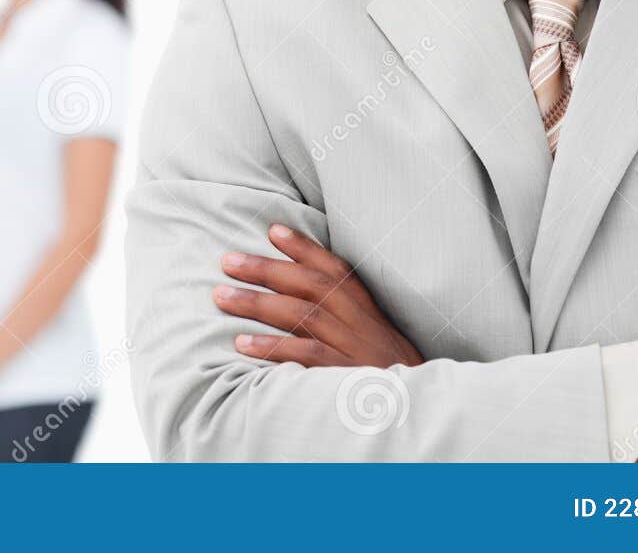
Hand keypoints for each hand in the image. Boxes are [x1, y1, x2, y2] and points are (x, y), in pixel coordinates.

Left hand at [213, 223, 423, 367]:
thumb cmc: (384, 366)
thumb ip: (343, 305)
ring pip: (301, 316)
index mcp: (364, 306)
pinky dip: (271, 349)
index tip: (272, 229)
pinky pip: (303, 357)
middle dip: (266, 269)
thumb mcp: (372, 330)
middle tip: (228, 261)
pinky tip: (241, 344)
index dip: (303, 247)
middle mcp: (357, 322)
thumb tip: (299, 280)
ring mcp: (350, 348)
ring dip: (258, 304)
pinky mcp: (340, 376)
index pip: (333, 268)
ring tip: (221, 296)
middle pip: (309, 286)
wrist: (415, 408)